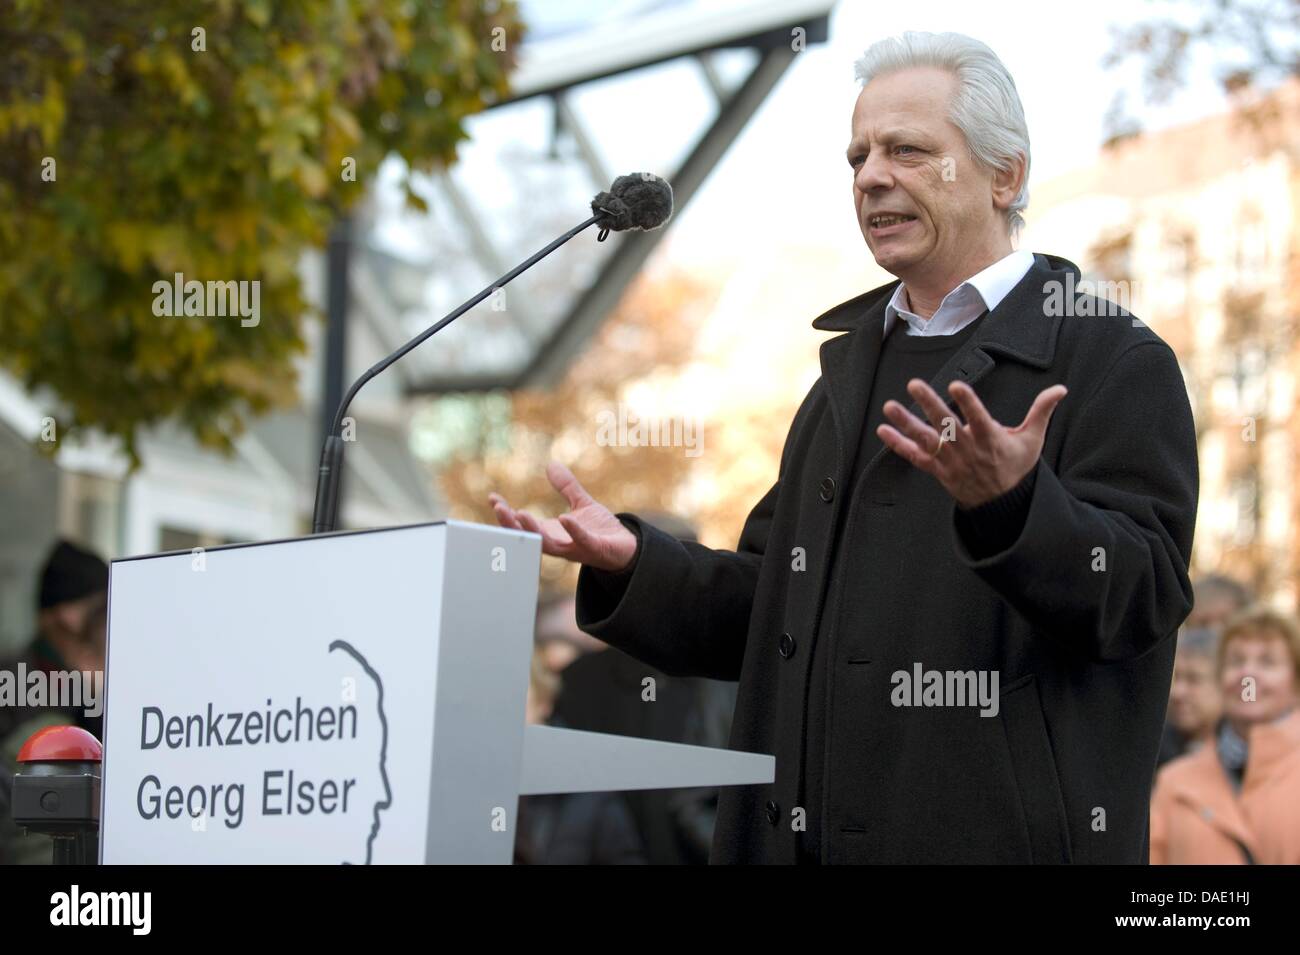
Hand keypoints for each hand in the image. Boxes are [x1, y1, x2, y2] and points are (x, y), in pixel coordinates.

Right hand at [489, 461, 638, 571]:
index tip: (493, 499)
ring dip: (533, 530)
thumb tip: (551, 465)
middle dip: (511, 524)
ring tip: (520, 514)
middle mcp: (558, 543)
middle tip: (498, 509)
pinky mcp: (593, 549)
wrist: (626, 548)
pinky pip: (580, 541)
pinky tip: (563, 518)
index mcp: (552, 533)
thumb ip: (566, 487)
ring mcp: (574, 548)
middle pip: (527, 537)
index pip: (523, 525)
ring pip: (547, 543)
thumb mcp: (581, 504)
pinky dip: (571, 531)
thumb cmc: (601, 530)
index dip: (506, 514)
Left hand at [877, 379, 1066, 508]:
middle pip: (946, 424)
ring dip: (906, 422)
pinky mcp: (938, 470)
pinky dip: (898, 445)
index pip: (978, 418)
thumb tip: (1061, 389)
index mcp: (990, 439)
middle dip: (929, 404)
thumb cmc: (1016, 466)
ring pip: (926, 440)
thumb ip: (1042, 411)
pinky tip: (884, 430)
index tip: (957, 385)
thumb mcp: (1032, 439)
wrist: (1003, 504)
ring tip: (890, 406)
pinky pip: (915, 457)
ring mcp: (950, 461)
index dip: (968, 402)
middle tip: (915, 385)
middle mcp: (967, 449)